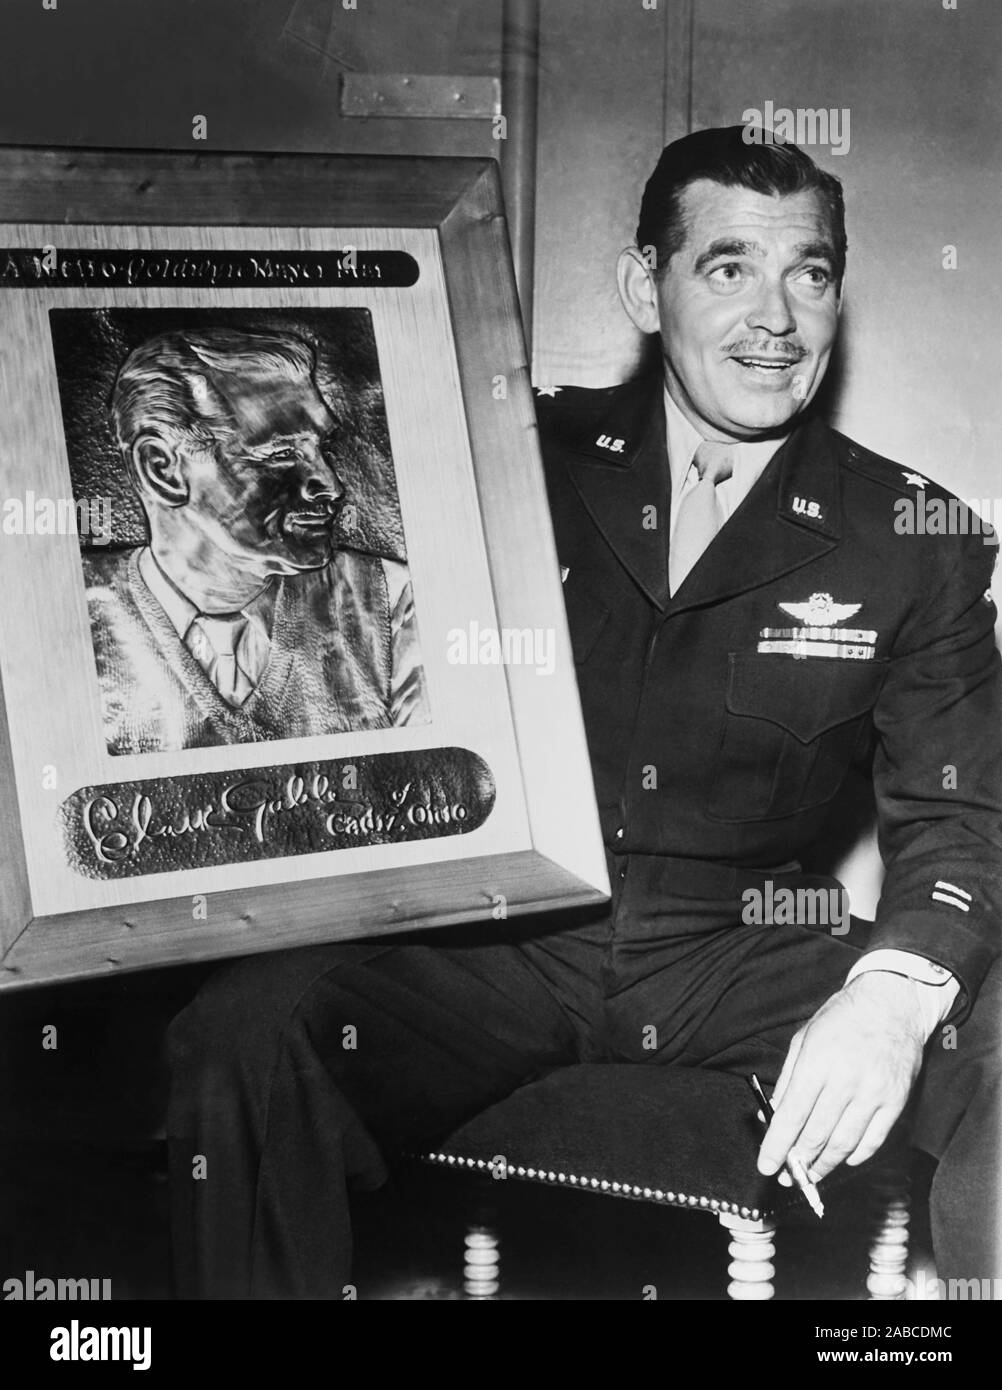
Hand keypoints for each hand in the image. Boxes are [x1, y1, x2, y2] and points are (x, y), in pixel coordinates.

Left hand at [757, 972, 925, 1184]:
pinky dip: (856, 1156)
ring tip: (811, 1174)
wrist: (891, 1003)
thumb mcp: (804, 1039)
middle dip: (798, 1162)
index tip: (766, 1166)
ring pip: (844, 1144)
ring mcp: (873, 1093)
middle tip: (788, 1176)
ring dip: (825, 1165)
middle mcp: (845, 1081)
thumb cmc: (842, 1018)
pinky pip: (873, 1140)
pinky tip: (842, 1159)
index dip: (777, 1146)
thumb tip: (772, 1114)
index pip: (791, 1116)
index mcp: (817, 1063)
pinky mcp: (896, 1101)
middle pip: (817, 1135)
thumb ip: (788, 1079)